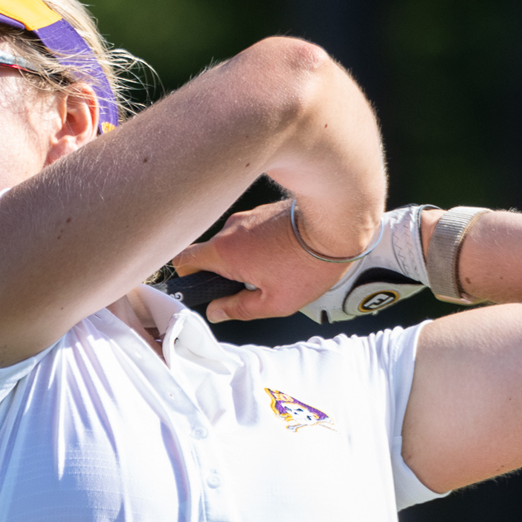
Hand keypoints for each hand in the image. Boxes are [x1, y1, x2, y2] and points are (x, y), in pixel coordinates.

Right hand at [170, 200, 352, 322]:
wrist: (338, 224)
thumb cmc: (309, 264)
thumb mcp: (275, 302)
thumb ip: (238, 309)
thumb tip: (217, 311)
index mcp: (225, 252)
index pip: (183, 261)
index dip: (187, 277)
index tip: (203, 289)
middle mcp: (230, 229)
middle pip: (211, 254)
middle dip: (224, 273)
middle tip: (249, 286)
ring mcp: (247, 216)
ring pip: (233, 243)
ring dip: (244, 258)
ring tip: (274, 269)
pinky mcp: (263, 210)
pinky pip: (250, 231)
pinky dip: (259, 244)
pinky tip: (283, 254)